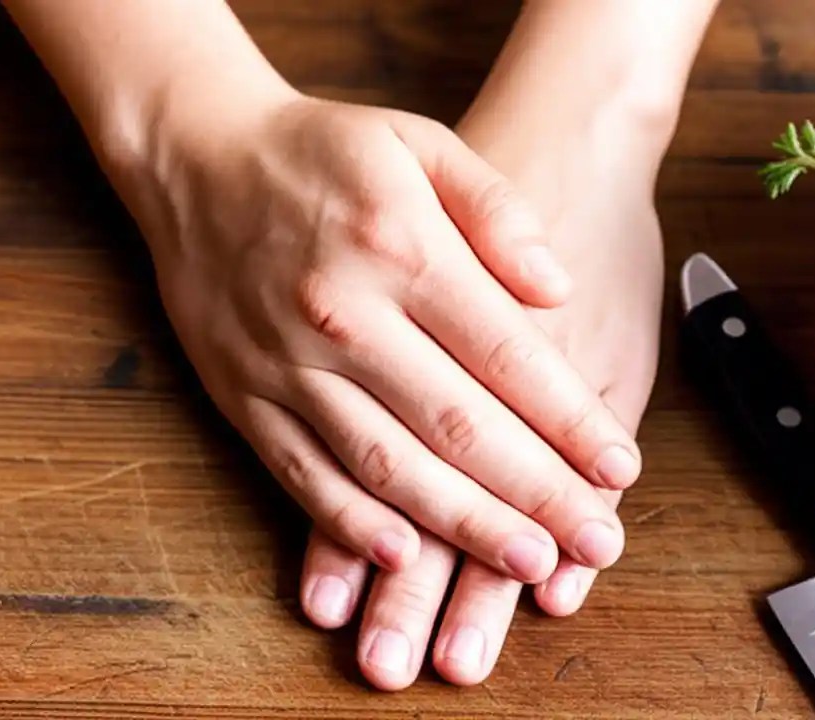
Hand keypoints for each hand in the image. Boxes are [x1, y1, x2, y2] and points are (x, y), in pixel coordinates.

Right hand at [298, 111, 664, 689]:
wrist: (194, 156)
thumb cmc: (325, 152)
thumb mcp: (421, 143)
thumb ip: (497, 209)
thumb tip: (559, 289)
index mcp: (403, 249)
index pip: (508, 355)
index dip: (570, 420)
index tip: (620, 466)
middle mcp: (346, 315)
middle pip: (459, 425)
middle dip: (538, 492)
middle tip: (596, 538)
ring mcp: (289, 364)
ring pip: (387, 464)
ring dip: (461, 524)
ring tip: (528, 563)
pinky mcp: (245, 397)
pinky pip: (302, 474)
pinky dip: (351, 524)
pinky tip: (402, 557)